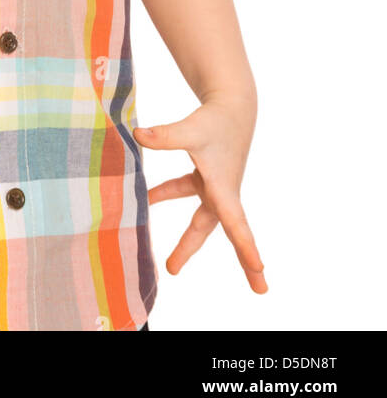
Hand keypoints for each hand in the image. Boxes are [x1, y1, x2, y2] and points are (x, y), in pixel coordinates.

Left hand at [133, 96, 266, 293]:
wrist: (231, 105)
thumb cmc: (216, 119)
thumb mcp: (191, 129)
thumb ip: (166, 136)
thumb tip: (138, 136)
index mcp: (224, 187)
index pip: (237, 223)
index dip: (246, 248)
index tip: (259, 271)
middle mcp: (222, 191)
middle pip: (226, 233)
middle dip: (239, 260)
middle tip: (258, 291)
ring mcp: (215, 186)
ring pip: (201, 221)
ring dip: (188, 242)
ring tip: (172, 267)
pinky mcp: (205, 176)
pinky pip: (184, 192)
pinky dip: (166, 194)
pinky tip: (146, 198)